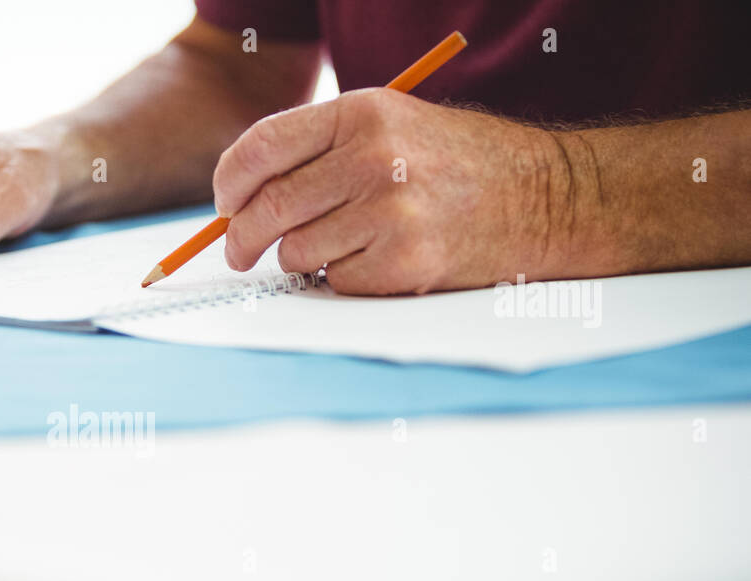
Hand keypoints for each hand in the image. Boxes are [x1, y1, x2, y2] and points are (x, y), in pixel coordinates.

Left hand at [212, 88, 568, 293]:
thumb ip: (318, 150)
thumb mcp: (389, 125)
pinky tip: (378, 259)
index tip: (223, 205)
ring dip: (302, 258)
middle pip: (268, 208)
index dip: (228, 184)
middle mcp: (372, 158)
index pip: (259, 149)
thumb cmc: (455, 163)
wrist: (543, 197)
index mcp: (361, 112)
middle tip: (239, 252)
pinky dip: (344, 279)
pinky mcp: (404, 263)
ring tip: (340, 245)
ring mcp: (390, 212)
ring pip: (296, 252)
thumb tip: (238, 198)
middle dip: (240, 238)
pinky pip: (336, 281)